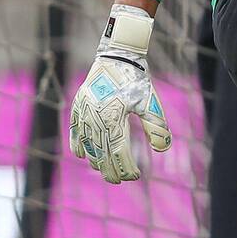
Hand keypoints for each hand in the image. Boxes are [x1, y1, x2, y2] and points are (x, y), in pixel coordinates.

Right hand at [69, 5, 171, 183]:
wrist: (117, 56)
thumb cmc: (136, 80)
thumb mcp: (149, 102)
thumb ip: (156, 126)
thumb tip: (161, 149)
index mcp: (113, 117)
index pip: (118, 151)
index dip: (126, 167)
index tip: (135, 176)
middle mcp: (95, 117)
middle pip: (101, 153)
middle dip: (110, 170)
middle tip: (119, 180)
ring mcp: (83, 113)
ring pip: (87, 146)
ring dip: (96, 161)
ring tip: (106, 170)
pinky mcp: (77, 107)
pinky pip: (75, 132)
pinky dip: (78, 145)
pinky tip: (84, 155)